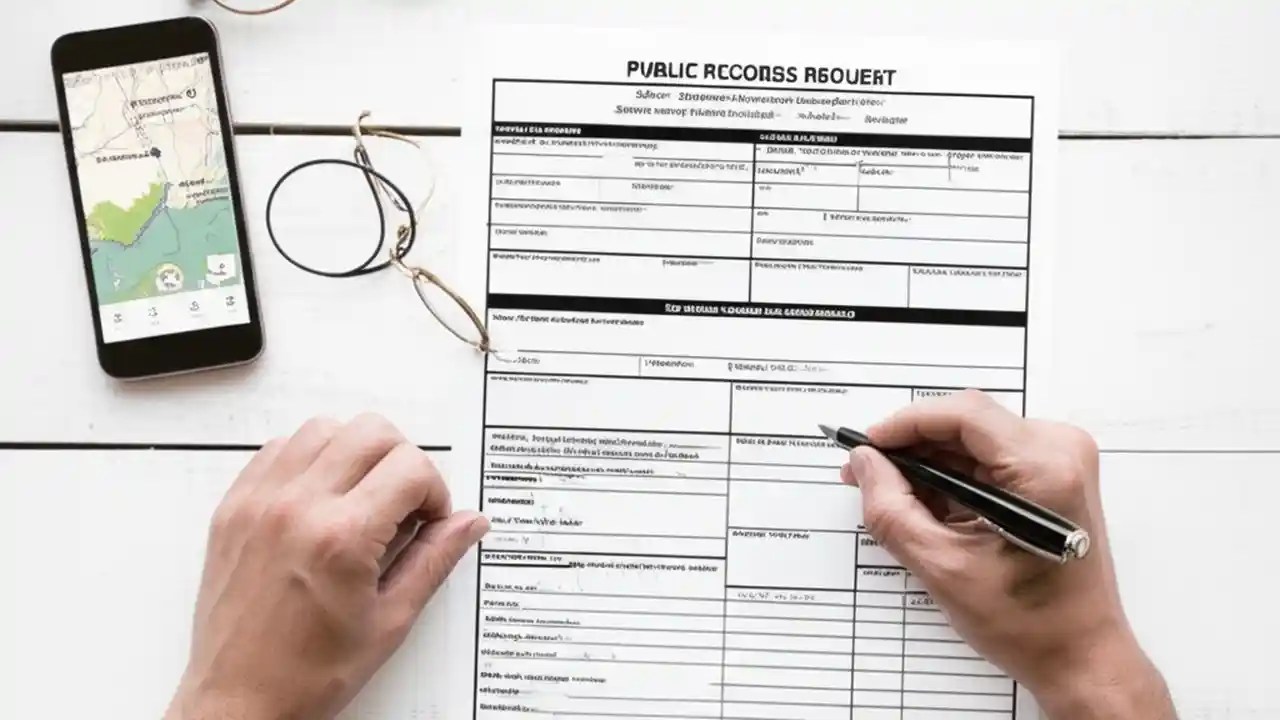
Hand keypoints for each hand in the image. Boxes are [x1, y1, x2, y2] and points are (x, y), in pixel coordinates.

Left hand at [164, 414, 488, 719]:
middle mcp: (296, 509)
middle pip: (371, 431)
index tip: (429, 520)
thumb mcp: (390, 620)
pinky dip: (309, 459)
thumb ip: (434, 559)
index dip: (434, 491)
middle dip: (402, 461)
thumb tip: (468, 523)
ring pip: (324, 427)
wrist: (239, 701)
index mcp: (341, 538)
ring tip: (362, 497)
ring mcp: (259, 503)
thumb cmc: (306, 674)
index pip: (411, 467)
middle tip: (403, 504)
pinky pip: (278, 448)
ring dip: (355, 452)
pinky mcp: (233, 507)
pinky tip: (323, 497)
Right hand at [841, 390, 1175, 719]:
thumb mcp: (944, 568)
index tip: (867, 445)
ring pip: (973, 440)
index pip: (963, 414)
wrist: (1081, 657)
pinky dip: (952, 476)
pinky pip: (988, 458)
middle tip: (867, 473)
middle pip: (967, 423)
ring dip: (929, 463)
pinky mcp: (1052, 477)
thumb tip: (864, 465)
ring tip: (894, 498)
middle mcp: (1061, 453)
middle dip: (912, 446)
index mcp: (1045, 470)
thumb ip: (893, 511)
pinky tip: (927, 506)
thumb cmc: (1033, 625)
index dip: (906, 423)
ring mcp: (1060, 463)